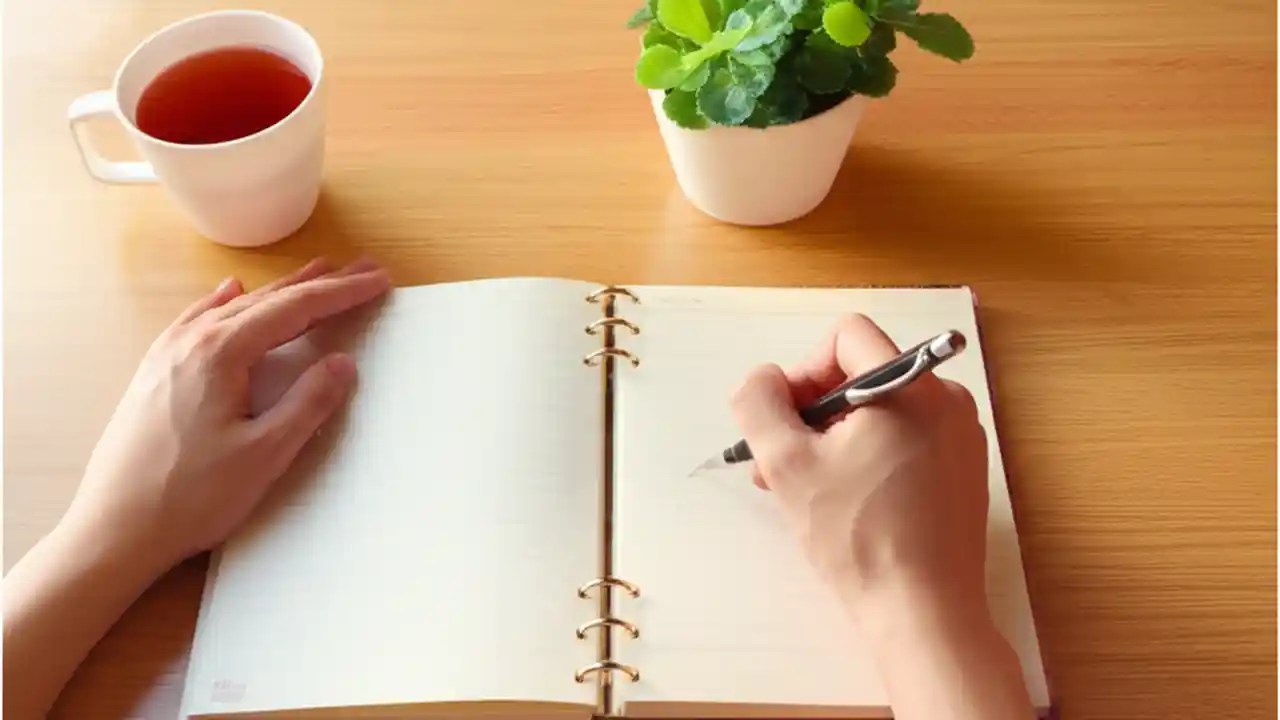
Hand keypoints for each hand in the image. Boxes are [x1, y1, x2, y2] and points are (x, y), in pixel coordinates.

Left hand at [62, 258, 390, 574]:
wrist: (114, 530)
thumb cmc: (190, 497)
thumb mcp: (265, 455)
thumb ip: (308, 403)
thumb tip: (343, 364)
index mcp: (222, 353)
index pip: (296, 309)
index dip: (342, 293)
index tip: (377, 281)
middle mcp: (192, 341)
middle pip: (268, 299)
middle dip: (318, 284)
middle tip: (360, 269)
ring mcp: (167, 355)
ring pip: (234, 307)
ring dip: (280, 291)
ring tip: (314, 274)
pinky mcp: (153, 373)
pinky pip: (197, 319)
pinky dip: (225, 302)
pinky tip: (229, 293)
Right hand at [730, 314, 989, 625]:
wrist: (924, 613)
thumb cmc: (859, 539)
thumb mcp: (786, 465)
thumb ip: (759, 405)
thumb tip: (763, 380)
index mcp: (911, 386)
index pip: (846, 335)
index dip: (804, 370)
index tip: (789, 421)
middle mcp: (947, 401)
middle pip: (863, 375)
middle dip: (813, 412)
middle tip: (783, 462)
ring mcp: (961, 438)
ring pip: (882, 412)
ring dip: (836, 439)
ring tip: (807, 489)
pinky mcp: (964, 472)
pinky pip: (907, 440)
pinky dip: (870, 458)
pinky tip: (846, 502)